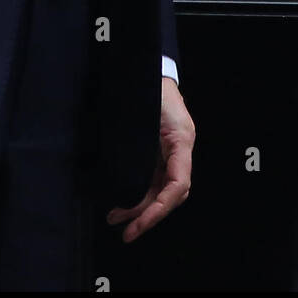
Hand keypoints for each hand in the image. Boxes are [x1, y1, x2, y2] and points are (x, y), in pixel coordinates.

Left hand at [106, 76, 194, 242]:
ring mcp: (171, 152)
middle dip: (147, 214)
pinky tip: (124, 202)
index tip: (139, 221)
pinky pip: (152, 179)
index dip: (159, 207)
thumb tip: (123, 177)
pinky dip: (139, 193)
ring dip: (140, 207)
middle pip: (170, 194)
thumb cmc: (147, 86)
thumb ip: (137, 143)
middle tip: (124, 230)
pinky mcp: (160, 151)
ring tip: (116, 218)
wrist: (148, 67)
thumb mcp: (143, 112)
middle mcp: (179, 151)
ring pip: (160, 190)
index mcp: (181, 141)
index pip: (178, 185)